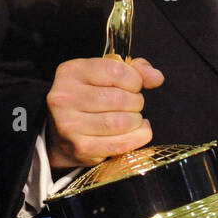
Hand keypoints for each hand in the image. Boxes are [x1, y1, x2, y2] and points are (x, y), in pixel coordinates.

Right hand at [46, 56, 163, 169]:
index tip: (134, 85)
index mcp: (71, 72)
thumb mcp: (104, 75)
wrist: (61, 134)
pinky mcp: (81, 147)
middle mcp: (65, 97)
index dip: (134, 79)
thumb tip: (156, 78)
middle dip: (136, 102)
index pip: (116, 70)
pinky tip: (137, 131)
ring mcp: (70, 124)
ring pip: (121, 122)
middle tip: (133, 104)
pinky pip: (121, 143)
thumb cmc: (87, 99)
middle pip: (120, 98)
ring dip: (136, 120)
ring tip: (133, 118)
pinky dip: (137, 137)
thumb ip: (133, 70)